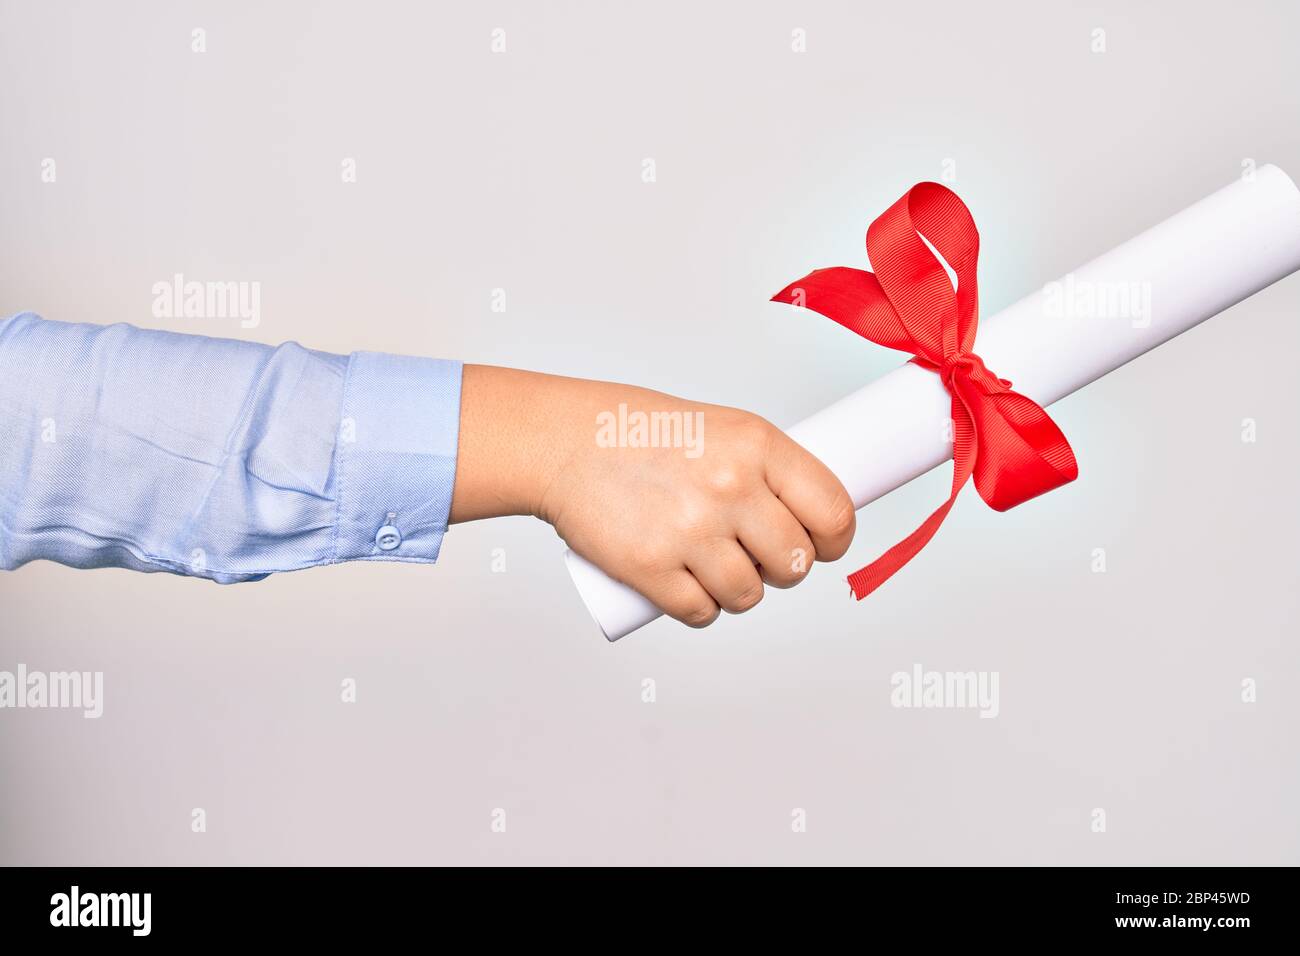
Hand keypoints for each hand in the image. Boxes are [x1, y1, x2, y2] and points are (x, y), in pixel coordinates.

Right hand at [450, 365, 855, 626]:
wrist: (565, 443)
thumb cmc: (644, 435)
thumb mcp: (721, 428)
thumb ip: (765, 470)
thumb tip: (812, 519)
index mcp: (756, 445)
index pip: (833, 511)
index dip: (833, 540)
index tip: (822, 544)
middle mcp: (729, 487)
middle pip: (795, 562)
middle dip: (782, 568)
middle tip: (757, 555)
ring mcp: (690, 531)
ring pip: (749, 595)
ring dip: (739, 592)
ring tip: (714, 567)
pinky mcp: (650, 568)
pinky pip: (701, 613)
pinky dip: (698, 607)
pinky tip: (686, 586)